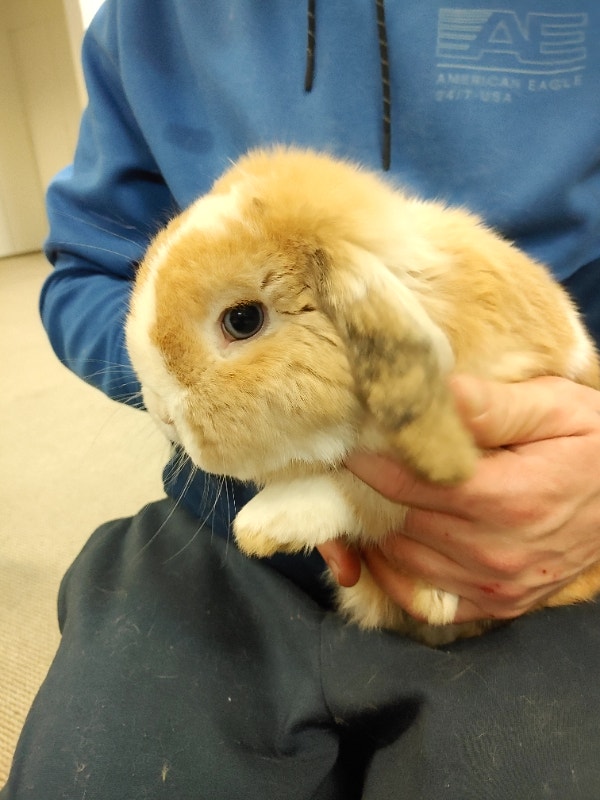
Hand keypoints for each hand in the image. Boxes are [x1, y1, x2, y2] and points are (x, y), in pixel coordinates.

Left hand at [318, 375, 599, 622]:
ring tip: (361, 497)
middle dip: (366, 492)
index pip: (411, 482)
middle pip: (400, 522)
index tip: (350, 438)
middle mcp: (497, 550)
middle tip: (348, 464)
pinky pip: (424, 601)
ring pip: (404, 561)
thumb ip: (494, 405)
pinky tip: (386, 546)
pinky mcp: (498, 603)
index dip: (370, 460)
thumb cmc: (595, 445)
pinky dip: (395, 576)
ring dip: (375, 531)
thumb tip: (434, 392)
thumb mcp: (558, 408)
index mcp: (508, 497)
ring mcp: (497, 585)